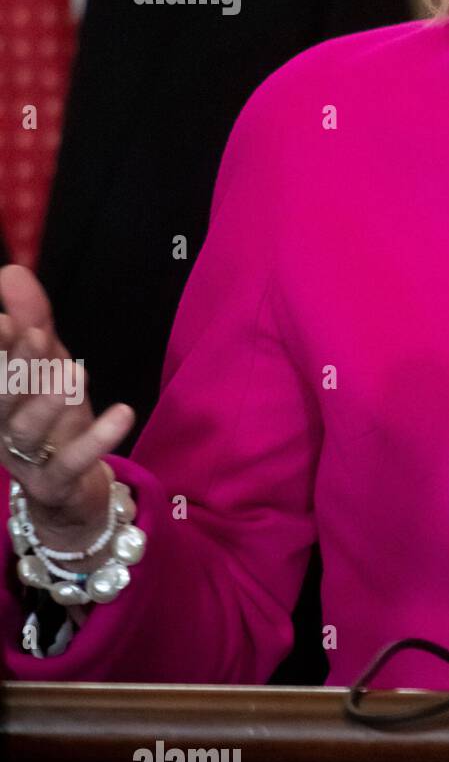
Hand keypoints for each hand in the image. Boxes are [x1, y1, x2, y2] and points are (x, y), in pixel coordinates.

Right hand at [0, 264, 132, 553]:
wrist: (72, 490)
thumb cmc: (54, 417)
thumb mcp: (48, 365)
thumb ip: (33, 320)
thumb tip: (10, 271)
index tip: (8, 321)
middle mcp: (2, 428)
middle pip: (2, 399)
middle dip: (15, 367)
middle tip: (34, 336)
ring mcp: (25, 459)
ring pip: (28, 431)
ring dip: (49, 402)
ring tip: (74, 374)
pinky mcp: (54, 484)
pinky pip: (71, 463)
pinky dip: (96, 439)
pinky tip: (123, 413)